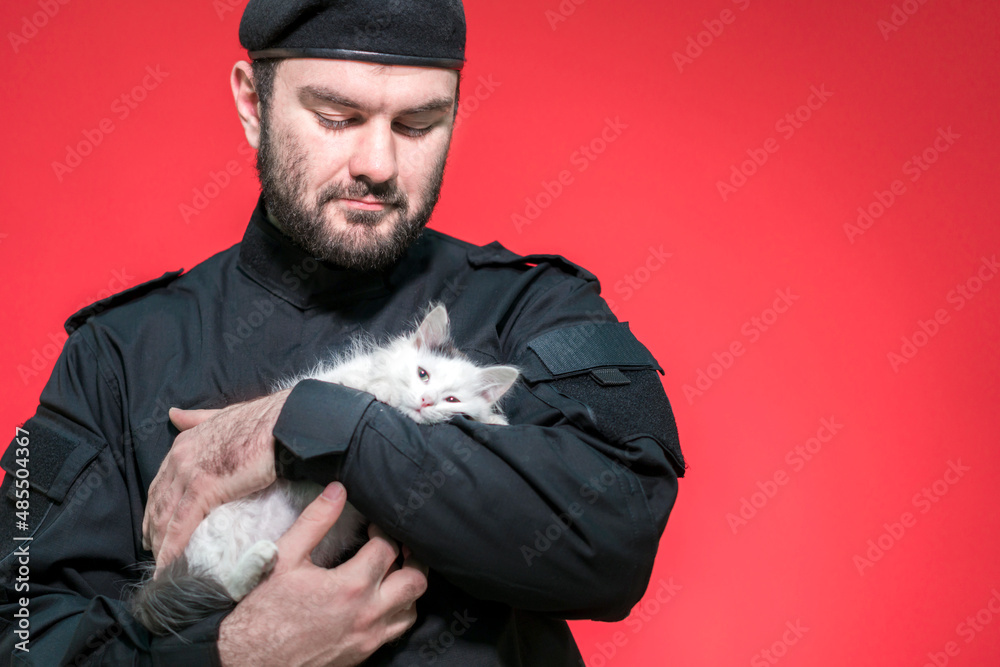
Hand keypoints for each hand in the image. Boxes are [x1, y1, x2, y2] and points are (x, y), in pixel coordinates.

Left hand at [142, 389, 291, 570]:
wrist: (284, 421)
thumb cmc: (264, 420)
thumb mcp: (223, 415)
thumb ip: (198, 418)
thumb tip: (175, 413)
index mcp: (185, 443)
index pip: (161, 483)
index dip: (156, 508)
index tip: (155, 529)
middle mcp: (180, 457)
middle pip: (158, 503)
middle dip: (154, 532)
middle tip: (155, 556)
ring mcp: (189, 472)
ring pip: (166, 517)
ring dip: (161, 547)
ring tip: (163, 571)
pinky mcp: (204, 487)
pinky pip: (182, 525)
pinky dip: (173, 549)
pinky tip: (169, 567)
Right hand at [218, 482, 428, 666]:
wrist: (251, 660)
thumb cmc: (266, 610)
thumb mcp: (286, 557)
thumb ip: (315, 521)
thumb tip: (338, 490)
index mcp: (351, 586)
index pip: (388, 549)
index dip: (383, 532)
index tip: (372, 528)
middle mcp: (368, 614)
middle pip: (415, 581)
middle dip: (411, 558)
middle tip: (396, 547)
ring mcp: (369, 637)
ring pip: (412, 609)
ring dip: (406, 588)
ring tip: (391, 573)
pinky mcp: (365, 653)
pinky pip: (397, 631)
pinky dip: (397, 612)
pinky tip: (380, 600)